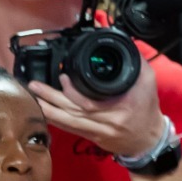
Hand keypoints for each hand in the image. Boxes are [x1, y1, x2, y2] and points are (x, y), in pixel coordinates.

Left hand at [28, 60, 167, 162]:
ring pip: (67, 122)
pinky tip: (42, 112)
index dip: (72, 91)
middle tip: (34, 86)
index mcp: (120, 106)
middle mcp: (106, 121)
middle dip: (51, 98)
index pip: (91, 102)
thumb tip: (122, 41)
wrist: (148, 138)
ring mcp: (97, 132)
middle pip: (72, 112)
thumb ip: (135, 62)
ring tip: (33, 97)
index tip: (62, 77)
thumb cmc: (147, 108)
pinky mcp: (90, 137)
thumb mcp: (147, 82)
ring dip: (47, 109)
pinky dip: (54, 120)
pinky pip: (68, 129)